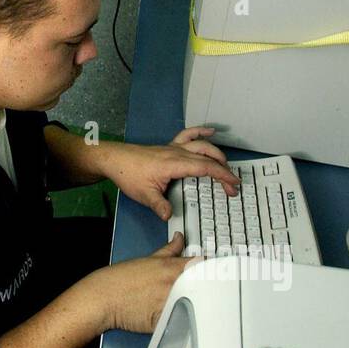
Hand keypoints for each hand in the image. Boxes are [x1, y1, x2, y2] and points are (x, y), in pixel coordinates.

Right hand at [87, 234, 202, 333]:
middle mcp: (174, 285)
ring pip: (197, 305)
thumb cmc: (121, 280)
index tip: (216, 271)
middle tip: (211, 289)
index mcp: (171, 268)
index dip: (213, 268)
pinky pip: (183, 321)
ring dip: (200, 303)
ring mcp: (171, 304)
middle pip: (205, 286)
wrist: (104, 299)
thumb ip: (169, 249)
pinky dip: (186, 320)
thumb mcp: (147, 259)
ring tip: (200, 304)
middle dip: (210, 287)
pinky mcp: (166, 321)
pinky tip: (184, 318)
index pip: (204, 265)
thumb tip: (179, 238)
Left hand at [97, 127, 238, 219]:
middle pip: (208, 157)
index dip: (222, 176)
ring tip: (227, 166)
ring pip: (201, 145)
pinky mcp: (169, 147)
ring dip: (217, 154)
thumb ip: (159, 205)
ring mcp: (173, 148)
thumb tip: (169, 216)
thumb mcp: (144, 194)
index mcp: (174, 164)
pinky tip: (211, 131)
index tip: (234, 185)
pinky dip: (201, 132)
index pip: (205, 168)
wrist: (114, 159)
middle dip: (223, 170)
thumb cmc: (128, 175)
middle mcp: (177, 152)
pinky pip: (188, 135)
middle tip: (232, 185)